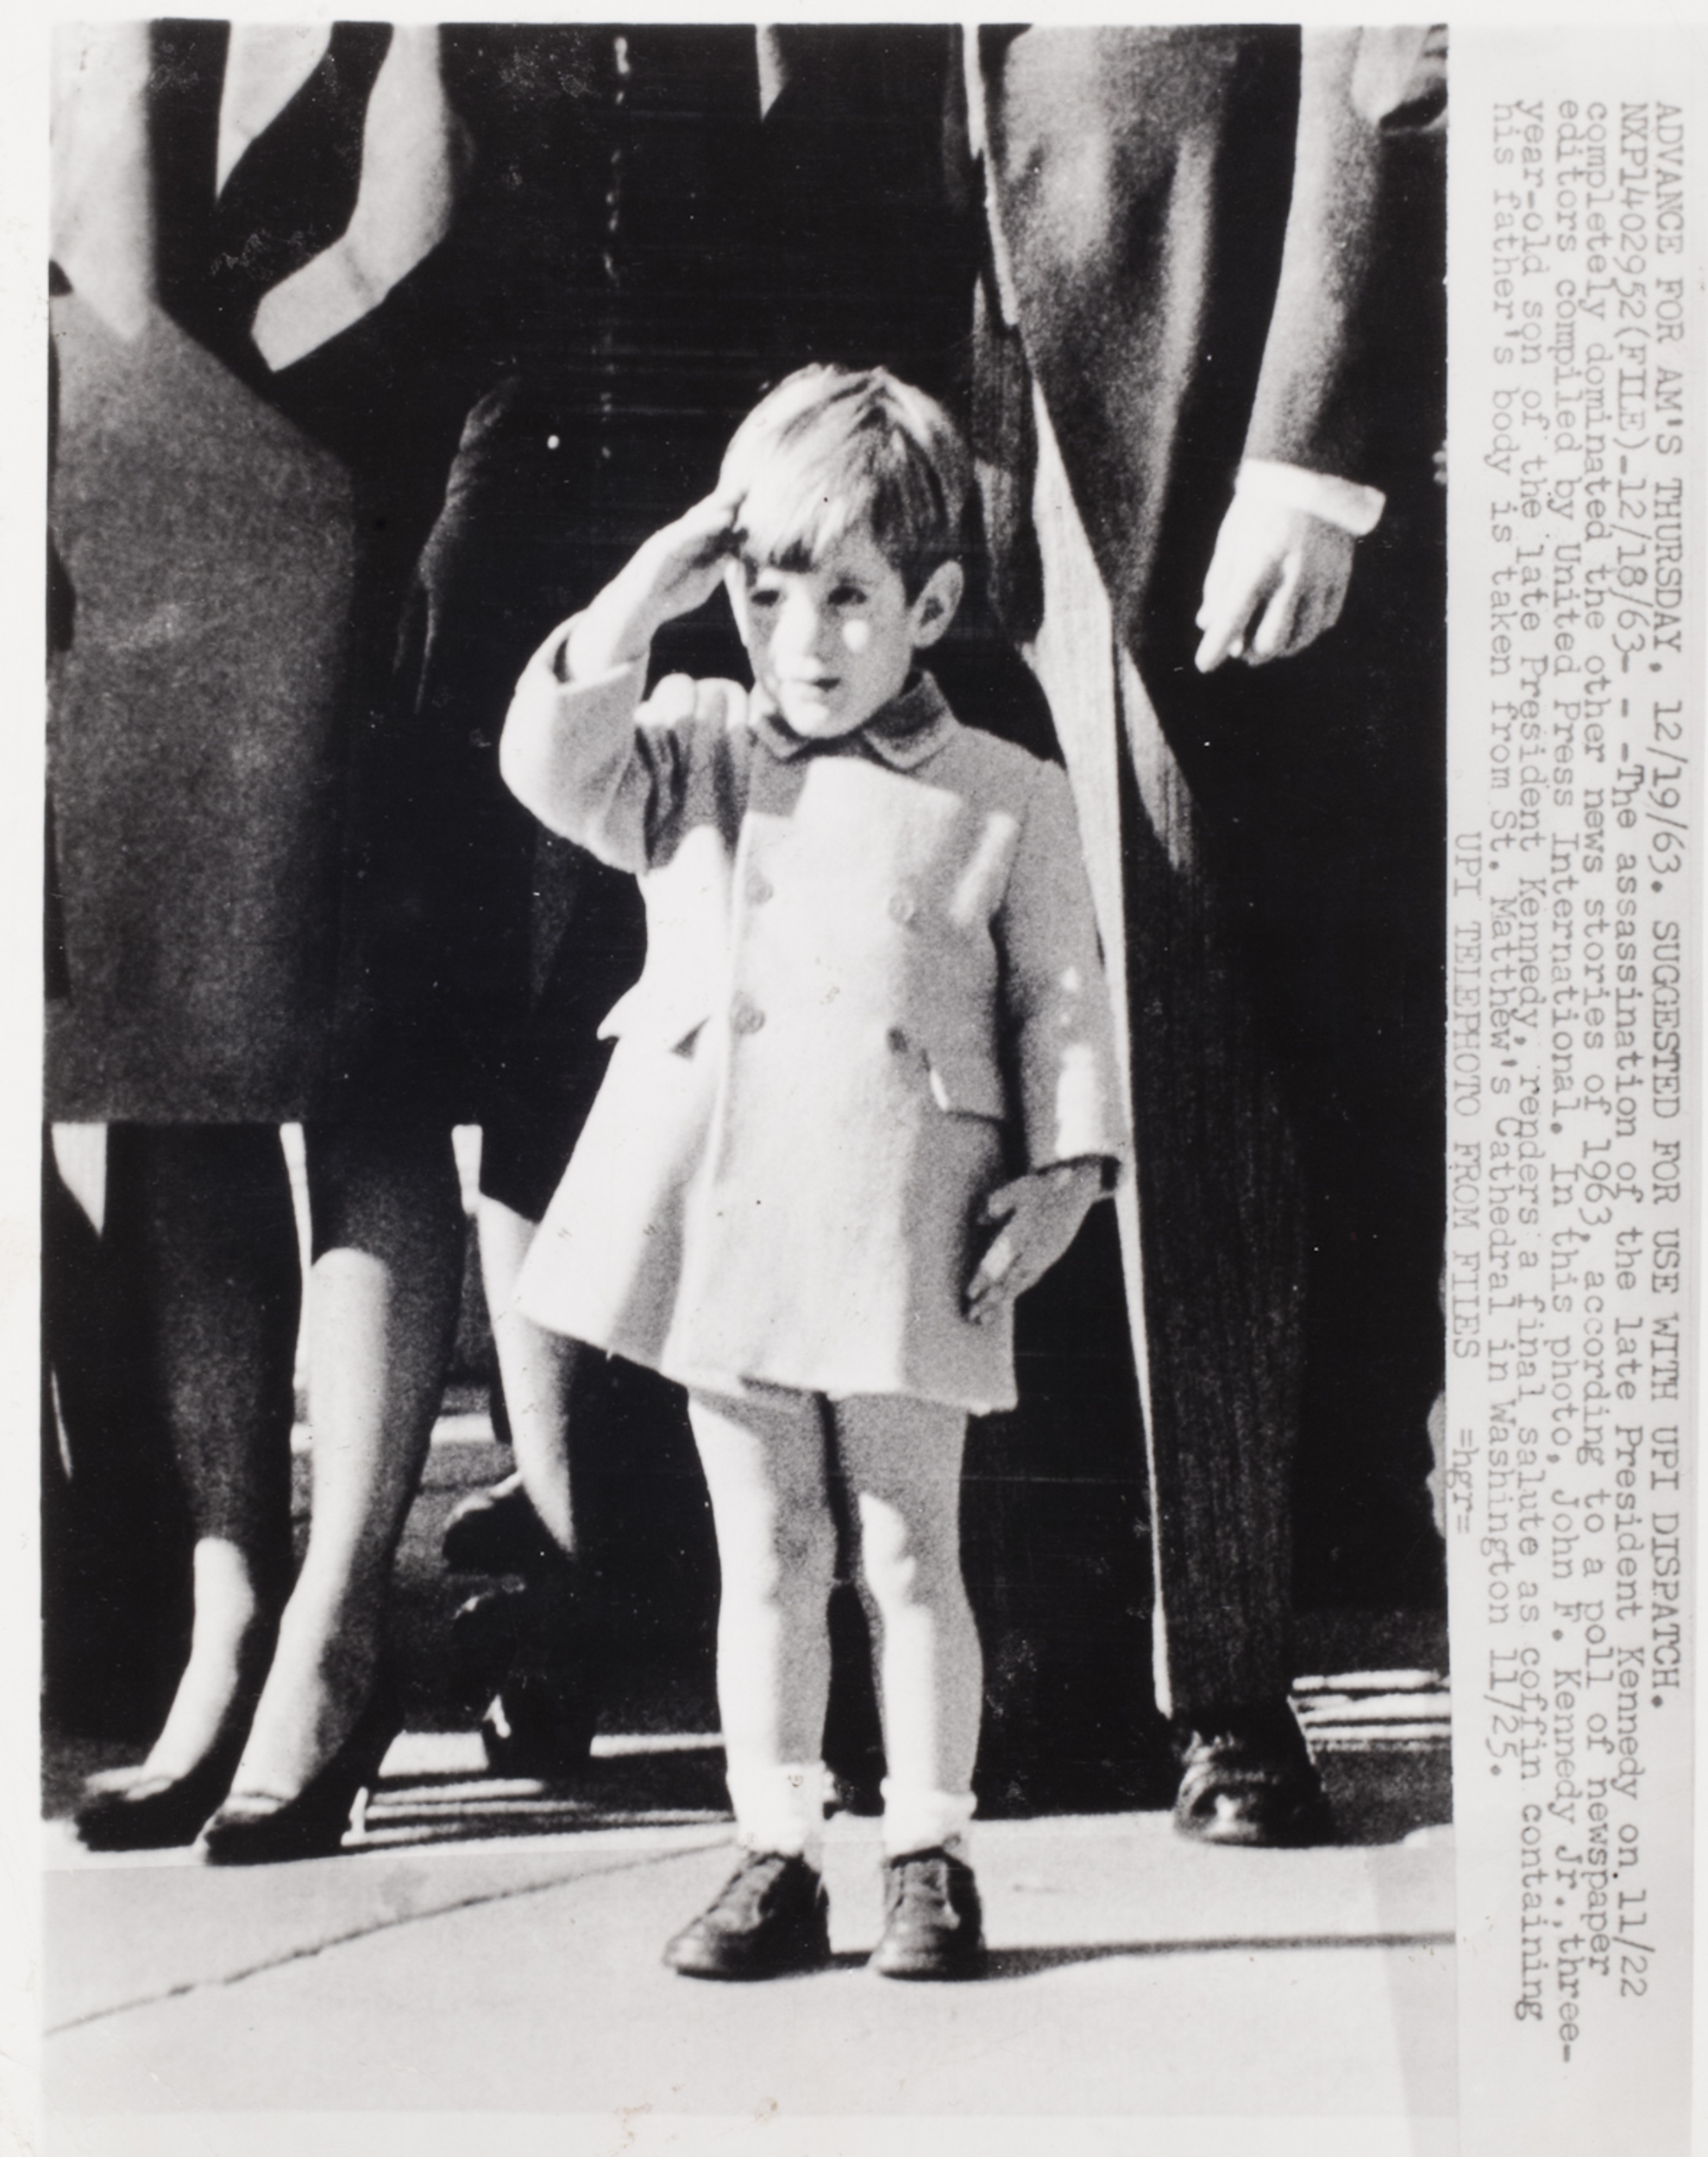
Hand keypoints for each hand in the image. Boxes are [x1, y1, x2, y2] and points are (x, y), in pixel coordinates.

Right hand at [567, 489, 741, 676]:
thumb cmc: (669, 597)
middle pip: (707, 514)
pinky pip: (688, 533)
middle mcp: (683, 537)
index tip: (753, 501)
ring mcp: (672, 539)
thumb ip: (718, 568)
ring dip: (718, 505)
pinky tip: (725, 518)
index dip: (733, 511)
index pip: (714, 525)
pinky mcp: (664, 546)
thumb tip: (734, 553)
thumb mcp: (703, 584)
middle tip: (748, 486)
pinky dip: (707, 524)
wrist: (639, 608)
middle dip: (727, 500)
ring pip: (698, 518)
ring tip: (739, 494)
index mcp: (692, 545)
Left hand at [963, 1160, 1103, 1323]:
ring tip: (982, 1319)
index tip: (971, 1293)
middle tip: (972, 1315)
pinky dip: (1014, 1293)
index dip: (986, 1277)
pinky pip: (1029, 1280)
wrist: (1075, 1193)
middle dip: (991, 1298)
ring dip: (1001, 1302)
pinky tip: (1001, 1304)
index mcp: (1026, 1233)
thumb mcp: (1017, 1189)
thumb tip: (980, 1220)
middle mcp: (1035, 1250)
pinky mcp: (1047, 1260)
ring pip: (1020, 1284)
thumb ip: (997, 1203)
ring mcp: (1043, 1257)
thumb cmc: (1040, 1188)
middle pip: (1010, 1278)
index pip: (1002, 1260)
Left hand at [1194, 497, 1354, 671]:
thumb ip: (1218, 583)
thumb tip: (1206, 624)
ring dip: (1281, 647)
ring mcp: (1321, 577)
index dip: (1215, 648)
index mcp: (1258, 561)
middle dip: (1252, 654)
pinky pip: (1324, 621)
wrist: (1311, 471)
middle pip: (1270, 640)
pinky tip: (1295, 626)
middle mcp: (1292, 574)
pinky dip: (1307, 631)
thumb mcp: (1230, 540)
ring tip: (1267, 643)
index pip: (1232, 618)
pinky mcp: (1342, 576)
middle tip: (1242, 654)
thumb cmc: (1260, 507)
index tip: (1204, 666)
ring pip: (1302, 636)